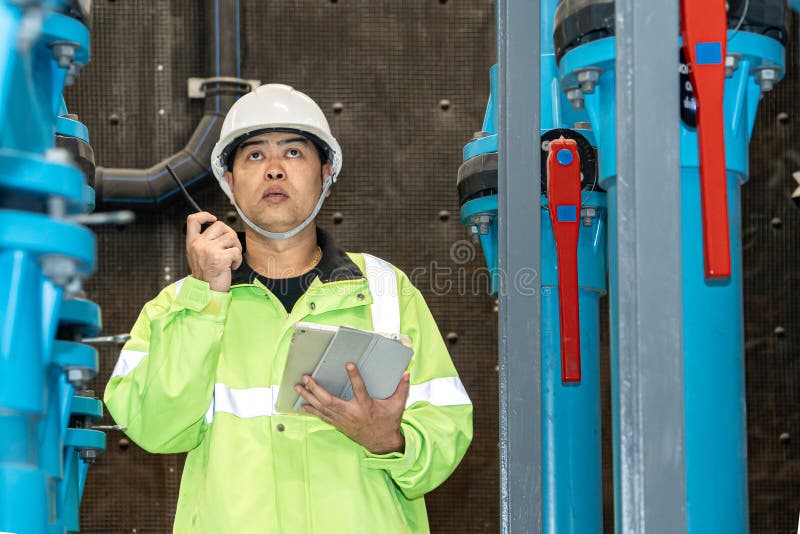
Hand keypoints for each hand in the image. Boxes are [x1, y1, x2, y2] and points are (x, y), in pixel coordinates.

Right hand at [186, 212, 242, 292]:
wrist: (206, 292)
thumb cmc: (206, 275)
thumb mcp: (197, 255)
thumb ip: (204, 241)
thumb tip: (217, 227)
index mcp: (192, 242)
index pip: (193, 220)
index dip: (204, 215)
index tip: (213, 218)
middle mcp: (199, 244)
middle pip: (220, 225)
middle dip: (230, 235)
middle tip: (230, 248)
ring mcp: (209, 250)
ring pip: (231, 237)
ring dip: (236, 248)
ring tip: (230, 259)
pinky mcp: (220, 257)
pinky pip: (236, 251)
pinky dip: (238, 260)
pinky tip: (231, 266)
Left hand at [295, 363, 409, 454]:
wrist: (381, 443)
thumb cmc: (389, 422)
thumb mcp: (398, 406)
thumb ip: (402, 389)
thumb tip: (407, 374)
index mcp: (366, 406)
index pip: (359, 388)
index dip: (354, 376)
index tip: (348, 364)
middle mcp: (351, 413)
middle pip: (329, 400)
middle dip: (316, 389)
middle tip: (306, 378)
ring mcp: (343, 420)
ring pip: (322, 408)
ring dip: (309, 397)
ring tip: (298, 387)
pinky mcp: (339, 425)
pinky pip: (322, 417)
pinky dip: (312, 410)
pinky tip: (303, 404)